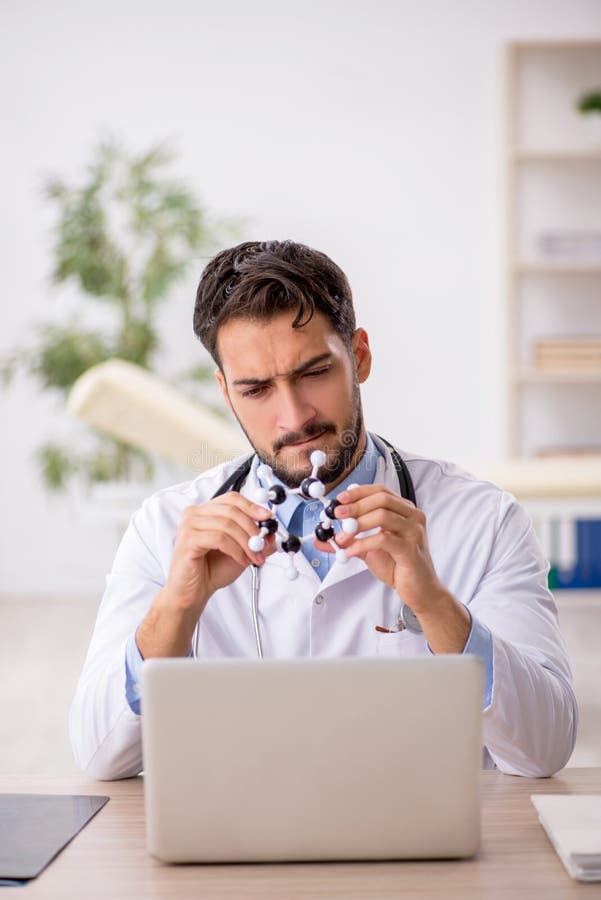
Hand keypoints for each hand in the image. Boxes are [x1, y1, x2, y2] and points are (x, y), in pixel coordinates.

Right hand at [163, 493, 274, 615]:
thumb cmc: (211, 570)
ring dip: (246, 543)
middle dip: (252, 529)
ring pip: (227, 525)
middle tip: (263, 545)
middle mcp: (195, 514)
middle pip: (232, 510)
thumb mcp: (241, 552)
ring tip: (253, 557)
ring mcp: (189, 525)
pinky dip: (236, 550)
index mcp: (206, 512)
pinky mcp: (188, 539)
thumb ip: (256, 541)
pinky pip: (219, 539)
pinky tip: (241, 560)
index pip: (232, 498)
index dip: (252, 506)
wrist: (193, 592)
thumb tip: (271, 532)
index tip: (267, 517)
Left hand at [326, 484, 445, 615]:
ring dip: (358, 524)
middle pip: (382, 499)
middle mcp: (412, 517)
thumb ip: (348, 541)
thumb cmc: (399, 566)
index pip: (381, 491)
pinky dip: (362, 544)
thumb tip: (321, 539)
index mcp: (404, 511)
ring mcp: (414, 532)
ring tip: (342, 537)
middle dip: (356, 505)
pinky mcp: (411, 549)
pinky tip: (350, 552)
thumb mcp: (369, 549)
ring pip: (383, 516)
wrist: (419, 590)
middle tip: (337, 514)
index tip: (340, 499)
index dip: (358, 492)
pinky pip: (383, 540)